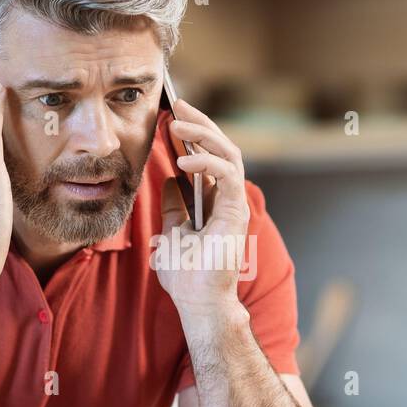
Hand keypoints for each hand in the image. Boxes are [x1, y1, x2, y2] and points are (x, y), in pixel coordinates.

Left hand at [156, 98, 251, 322]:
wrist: (197, 302)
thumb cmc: (187, 274)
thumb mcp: (172, 231)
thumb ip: (175, 206)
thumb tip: (171, 182)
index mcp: (215, 201)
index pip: (209, 156)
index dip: (193, 133)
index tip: (171, 114)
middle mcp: (228, 199)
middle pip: (221, 147)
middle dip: (199, 123)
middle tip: (177, 104)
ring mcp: (234, 204)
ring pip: (229, 154)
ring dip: (203, 134)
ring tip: (177, 122)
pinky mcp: (236, 212)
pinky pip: (227, 176)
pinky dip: (207, 162)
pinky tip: (184, 159)